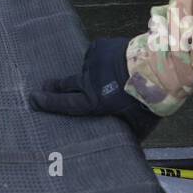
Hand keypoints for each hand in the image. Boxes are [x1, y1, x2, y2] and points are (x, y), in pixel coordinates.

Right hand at [29, 37, 160, 138]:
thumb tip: (129, 145)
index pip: (66, 103)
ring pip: (89, 69)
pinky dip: (103, 59)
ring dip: (97, 73)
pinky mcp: (99, 47)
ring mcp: (93, 62)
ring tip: (117, 76)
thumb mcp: (139, 124)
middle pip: (67, 84)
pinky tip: (117, 63)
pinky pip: (97, 55)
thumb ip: (128, 132)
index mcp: (95, 101)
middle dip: (54, 87)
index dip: (49, 102)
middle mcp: (89, 80)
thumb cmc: (149, 100)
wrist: (159, 67)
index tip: (34, 99)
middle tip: (44, 87)